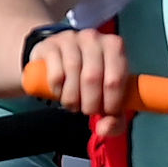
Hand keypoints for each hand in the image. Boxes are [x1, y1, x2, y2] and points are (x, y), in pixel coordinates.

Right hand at [24, 25, 138, 119]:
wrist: (56, 57)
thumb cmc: (86, 78)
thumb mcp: (105, 95)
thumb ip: (114, 117)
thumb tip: (104, 128)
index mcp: (115, 46)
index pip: (116, 79)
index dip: (111, 102)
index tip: (105, 112)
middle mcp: (94, 38)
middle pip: (93, 78)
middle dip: (90, 103)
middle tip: (86, 110)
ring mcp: (71, 39)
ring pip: (73, 74)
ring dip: (72, 99)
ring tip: (73, 104)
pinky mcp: (51, 45)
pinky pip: (55, 73)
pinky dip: (58, 90)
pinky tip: (59, 92)